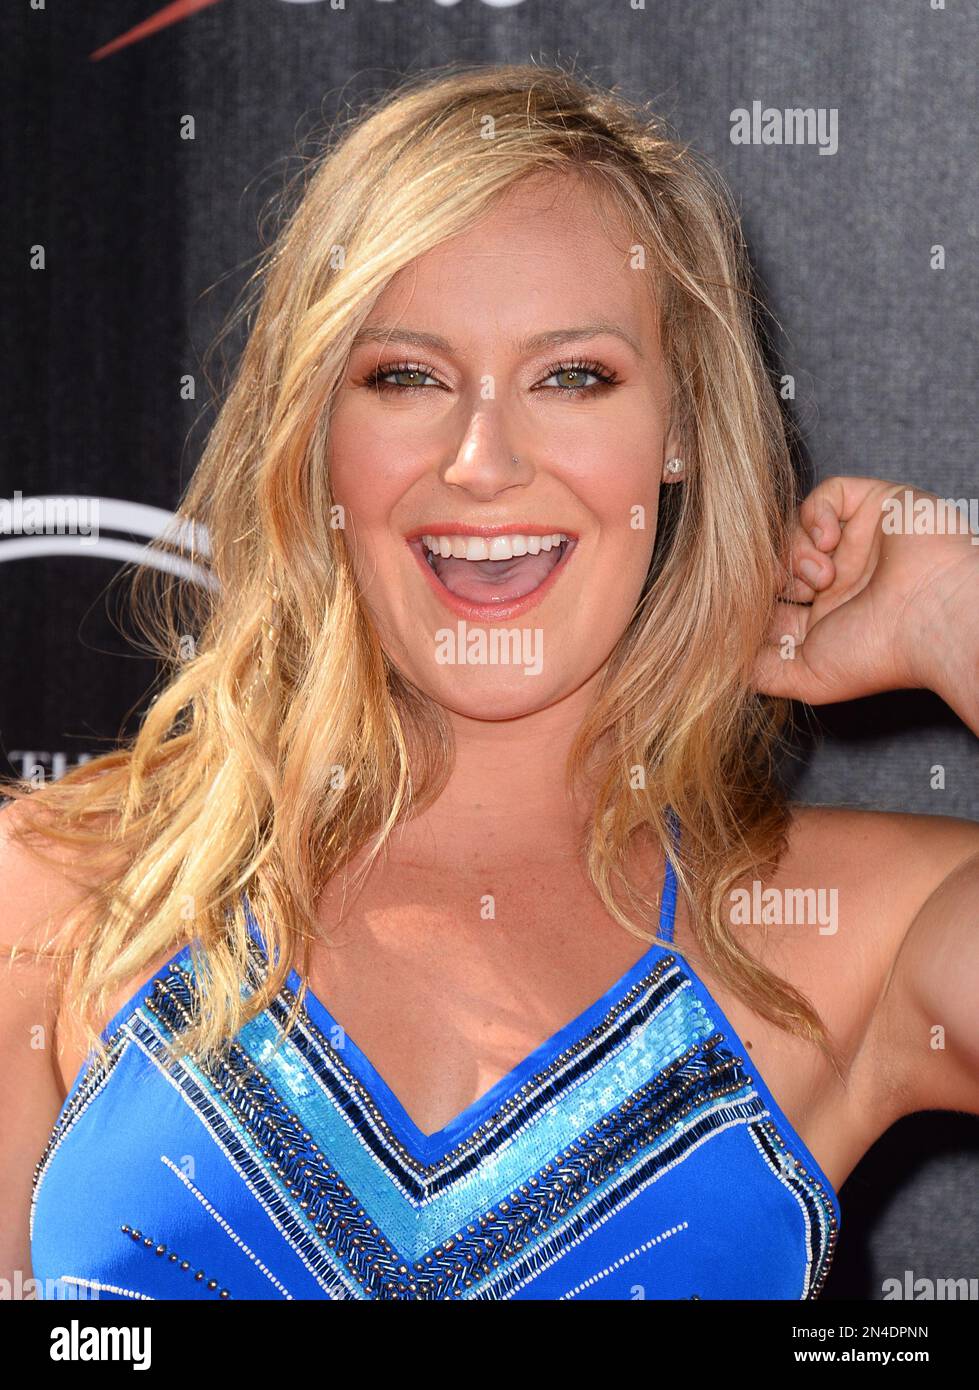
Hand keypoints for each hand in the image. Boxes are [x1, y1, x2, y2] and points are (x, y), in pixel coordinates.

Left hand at [754, 475, 978, 706]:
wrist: (933, 617)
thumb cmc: (878, 652)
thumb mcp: (805, 676)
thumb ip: (760, 670)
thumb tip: (722, 661)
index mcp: (822, 617)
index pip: (768, 597)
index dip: (751, 598)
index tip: (740, 606)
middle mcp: (837, 578)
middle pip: (776, 558)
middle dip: (772, 573)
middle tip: (783, 589)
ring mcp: (854, 542)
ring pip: (794, 527)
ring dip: (796, 549)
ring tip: (822, 575)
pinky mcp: (872, 505)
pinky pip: (825, 494)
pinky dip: (817, 514)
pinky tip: (830, 540)